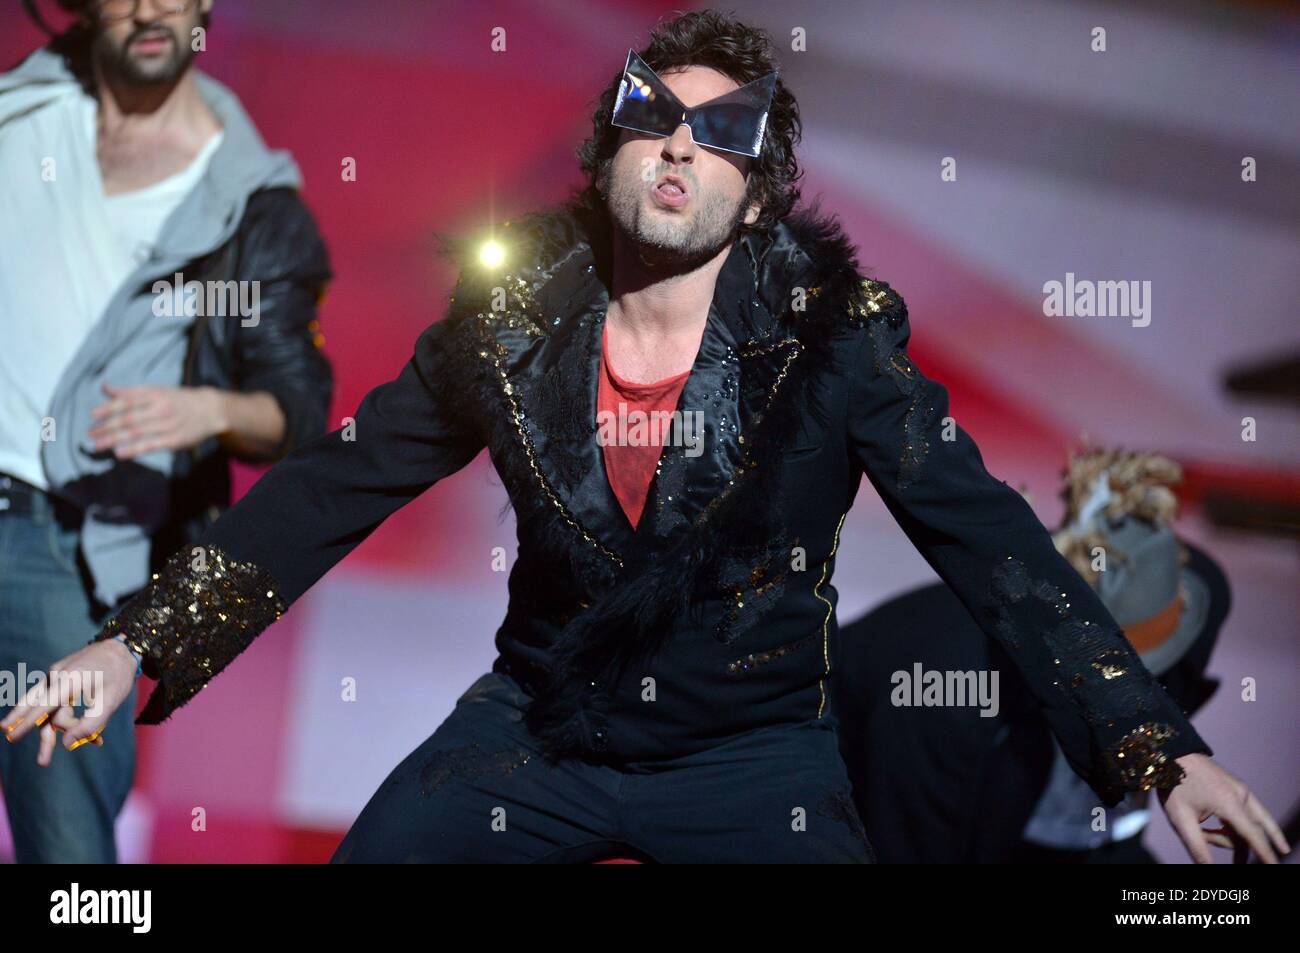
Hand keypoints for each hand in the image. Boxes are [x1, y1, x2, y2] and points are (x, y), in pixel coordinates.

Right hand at [0, 640, 138, 766]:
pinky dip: (69, 718)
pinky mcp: (58, 678)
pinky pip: (57, 702)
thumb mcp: (110, 703)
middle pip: (43, 712)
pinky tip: (95, 737)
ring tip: (63, 752)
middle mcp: (57, 676)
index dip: (27, 722)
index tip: (12, 734)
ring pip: (49, 709)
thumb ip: (90, 725)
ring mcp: (55, 675)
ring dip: (60, 729)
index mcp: (69, 680)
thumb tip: (66, 744)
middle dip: (46, 737)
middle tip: (43, 763)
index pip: (42, 705)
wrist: (121, 649)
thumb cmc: (118, 676)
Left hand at [88, 383, 225, 458]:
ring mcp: (168, 425)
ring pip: (137, 432)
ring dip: (115, 439)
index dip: (108, 408)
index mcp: (154, 395)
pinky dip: (134, 449)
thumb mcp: (157, 391)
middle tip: (90, 434)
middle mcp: (160, 408)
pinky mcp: (175, 440)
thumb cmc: (179, 400)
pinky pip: (151, 445)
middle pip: (129, 418)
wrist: (211, 410)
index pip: (127, 401)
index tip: (93, 416)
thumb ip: (130, 392)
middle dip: (107, 427)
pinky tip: (120, 453)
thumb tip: (105, 388)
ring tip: (98, 445)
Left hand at [1159, 753, 1290, 862]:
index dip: (1265, 853)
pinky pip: (1244, 813)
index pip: (1253, 835)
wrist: (1172, 754)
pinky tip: (1212, 829)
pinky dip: (1231, 825)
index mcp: (1229, 802)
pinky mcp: (1237, 788)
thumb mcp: (1180, 819)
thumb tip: (1207, 868)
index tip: (1276, 865)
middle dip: (1243, 848)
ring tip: (1204, 835)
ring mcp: (1241, 790)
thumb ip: (1197, 846)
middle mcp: (1241, 795)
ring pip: (1248, 823)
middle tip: (1238, 864)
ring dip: (1230, 836)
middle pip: (1254, 830)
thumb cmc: (1174, 785)